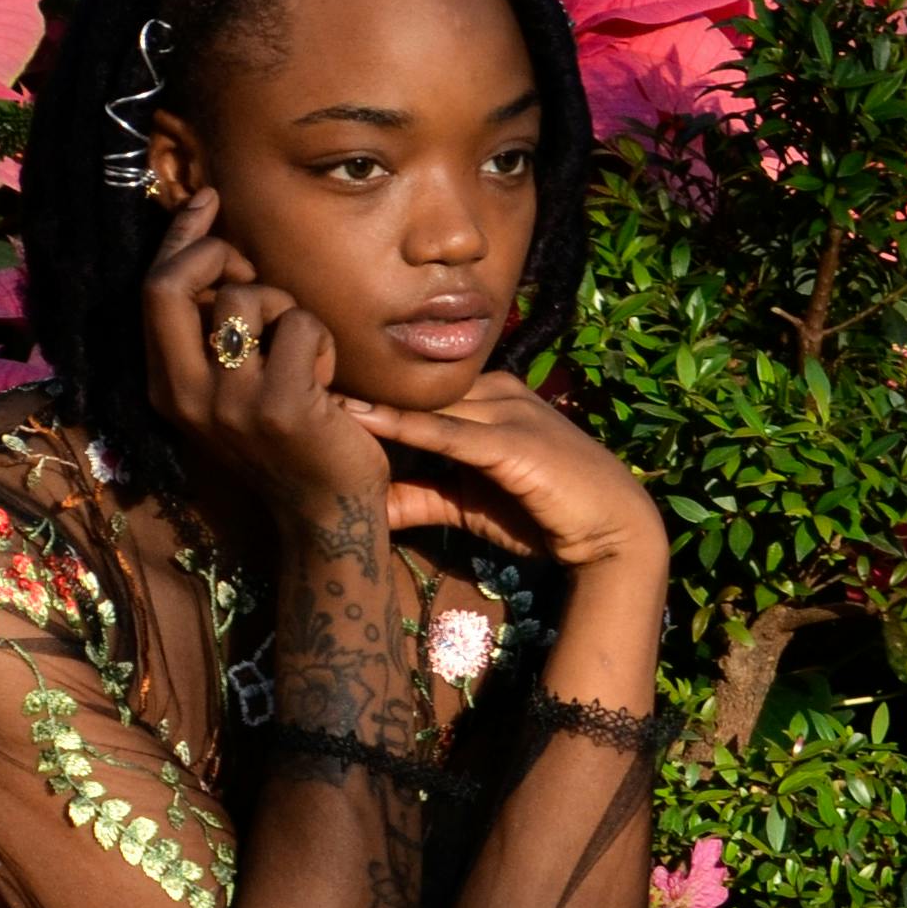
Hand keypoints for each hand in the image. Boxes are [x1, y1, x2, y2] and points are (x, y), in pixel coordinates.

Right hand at [142, 190, 382, 527]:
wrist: (326, 512)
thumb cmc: (289, 437)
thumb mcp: (233, 385)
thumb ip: (212, 329)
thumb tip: (213, 244)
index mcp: (166, 388)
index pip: (154, 290)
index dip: (180, 236)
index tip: (208, 200)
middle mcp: (186, 396)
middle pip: (173, 285)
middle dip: (216, 252)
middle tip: (255, 268)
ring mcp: (230, 405)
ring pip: (246, 298)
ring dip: (285, 306)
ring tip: (300, 348)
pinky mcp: (279, 407)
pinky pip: (297, 324)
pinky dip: (318, 337)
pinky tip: (324, 376)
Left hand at [341, 376, 668, 591]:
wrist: (614, 533)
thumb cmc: (546, 516)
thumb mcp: (469, 505)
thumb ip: (422, 497)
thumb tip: (369, 502)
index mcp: (488, 398)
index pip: (416, 389)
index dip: (365, 388)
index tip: (309, 385)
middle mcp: (495, 393)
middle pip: (413, 385)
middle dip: (356, 381)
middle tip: (292, 374)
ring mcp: (505, 413)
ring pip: (423, 402)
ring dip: (366, 397)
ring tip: (309, 389)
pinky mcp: (511, 443)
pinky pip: (446, 432)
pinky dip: (401, 426)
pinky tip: (360, 419)